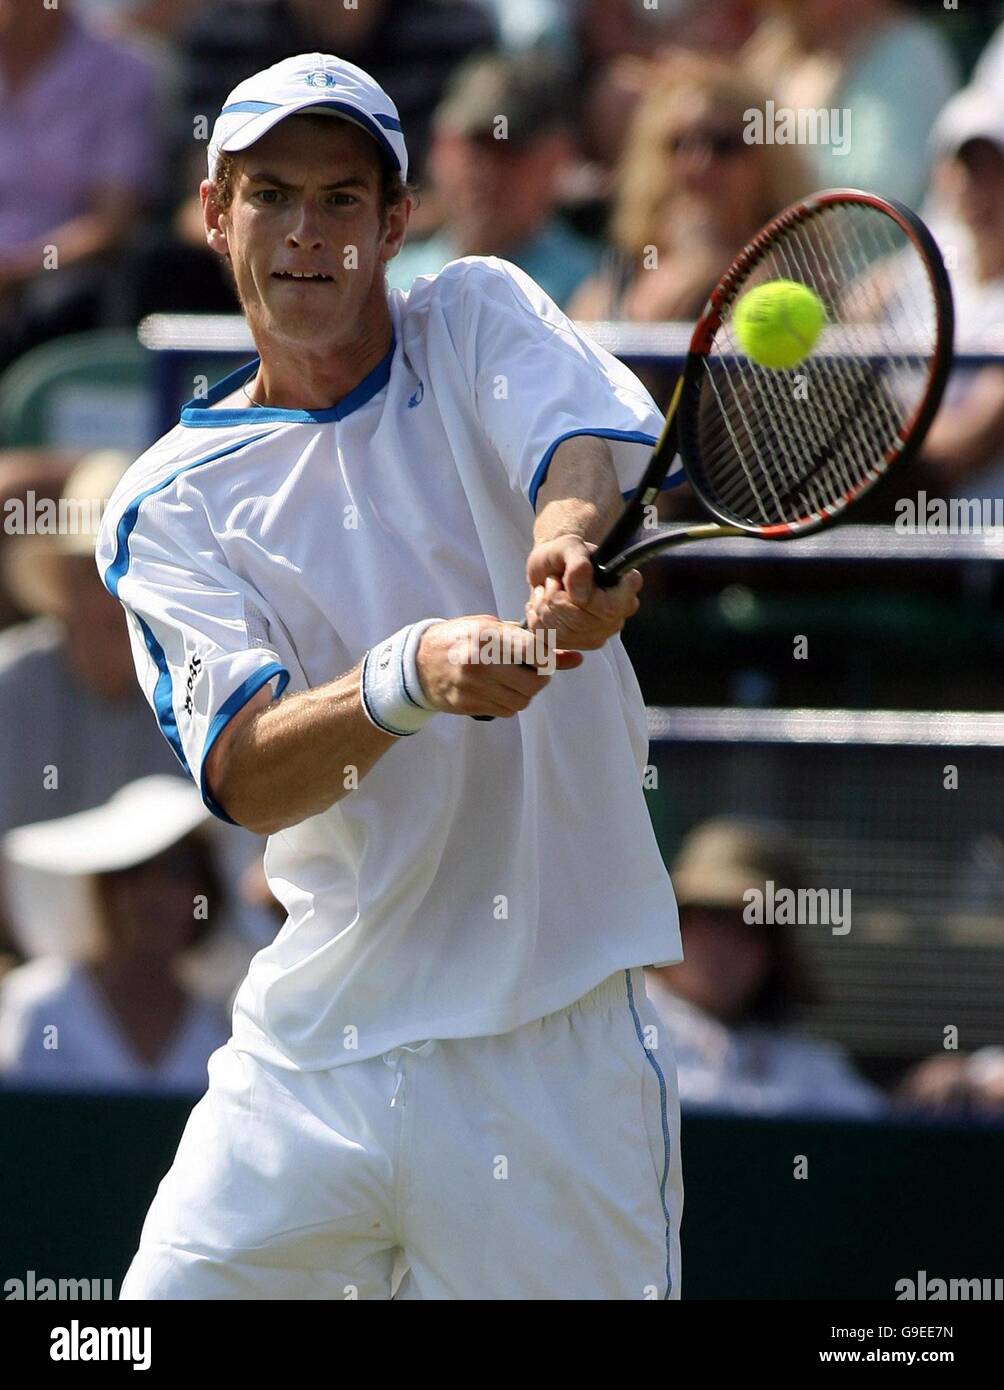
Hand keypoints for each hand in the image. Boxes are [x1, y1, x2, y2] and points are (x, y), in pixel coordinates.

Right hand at [416, 615, 582, 718]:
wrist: (420, 662)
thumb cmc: (461, 638)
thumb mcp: (493, 628)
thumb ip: (532, 643)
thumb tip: (576, 659)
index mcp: (487, 636)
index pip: (535, 651)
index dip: (546, 657)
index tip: (542, 656)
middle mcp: (479, 662)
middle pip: (534, 682)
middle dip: (539, 678)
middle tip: (530, 670)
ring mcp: (472, 686)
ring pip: (522, 701)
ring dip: (524, 692)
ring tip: (512, 679)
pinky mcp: (468, 705)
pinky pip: (506, 711)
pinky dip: (509, 702)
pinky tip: (498, 690)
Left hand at [524, 534, 641, 650]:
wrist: (547, 568)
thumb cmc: (562, 556)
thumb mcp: (568, 546)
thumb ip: (578, 563)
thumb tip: (582, 593)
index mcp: (624, 587)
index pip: (610, 608)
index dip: (584, 598)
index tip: (566, 580)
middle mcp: (617, 615)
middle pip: (582, 623)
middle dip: (556, 600)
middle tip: (552, 582)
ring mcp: (599, 633)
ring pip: (565, 634)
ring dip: (545, 609)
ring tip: (546, 592)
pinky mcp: (578, 644)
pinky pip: (553, 642)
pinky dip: (538, 622)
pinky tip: (541, 606)